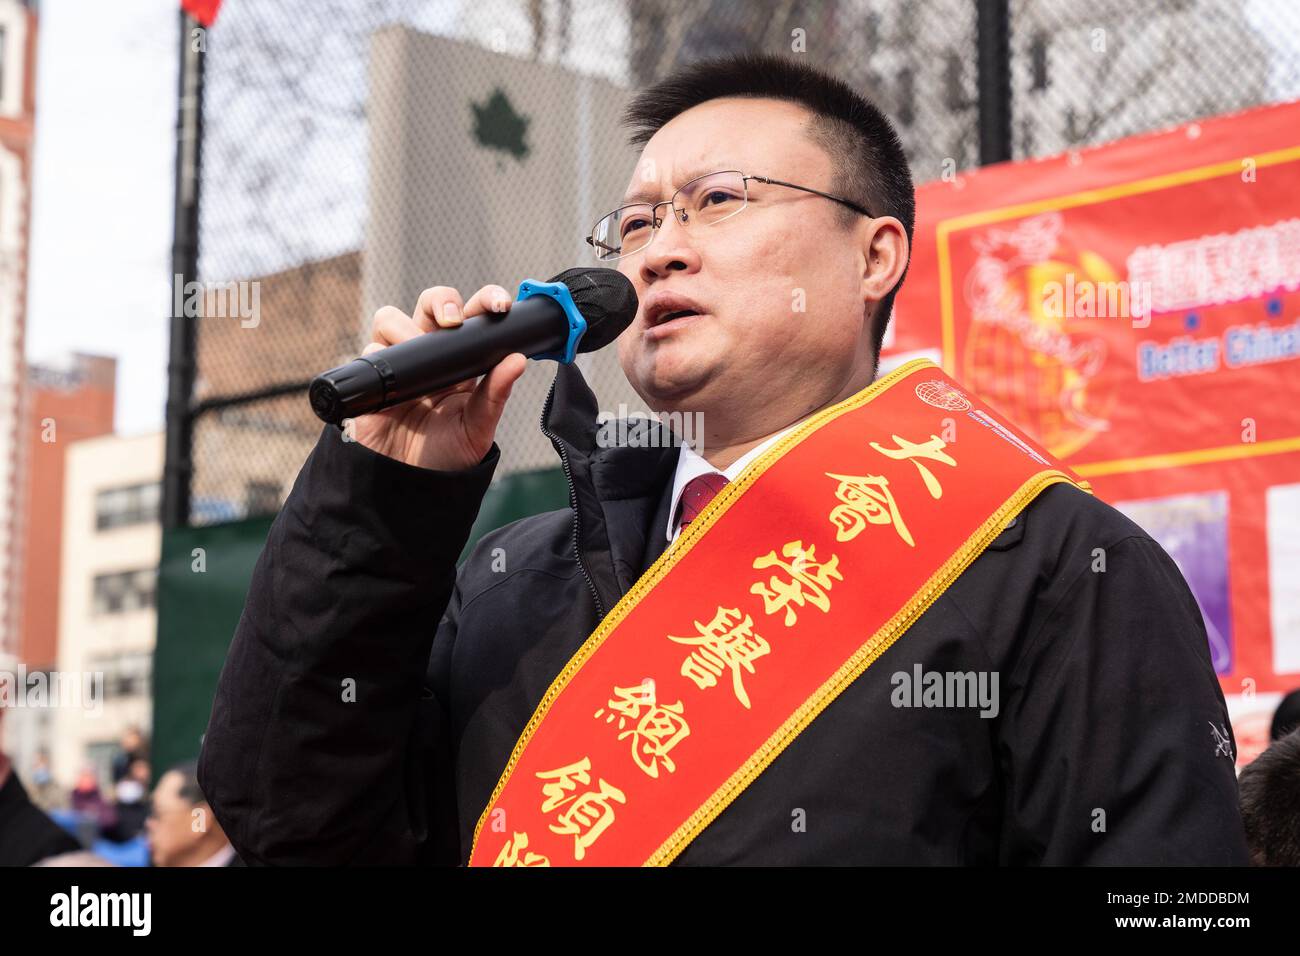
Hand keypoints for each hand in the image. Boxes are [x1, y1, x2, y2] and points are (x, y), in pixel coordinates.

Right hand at [348, 284, 526, 470]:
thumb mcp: (478, 428)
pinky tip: (396, 382)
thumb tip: (518, 360)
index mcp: (463, 359)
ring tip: (417, 353)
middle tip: (452, 322)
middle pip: (431, 303)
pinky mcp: (372, 377)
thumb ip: (495, 395)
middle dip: (441, 301)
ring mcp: (399, 362)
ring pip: (390, 318)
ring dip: (404, 327)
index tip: (500, 305)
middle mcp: (430, 354)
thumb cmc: (448, 455)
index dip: (485, 300)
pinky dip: (382, 357)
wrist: (410, 484)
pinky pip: (370, 351)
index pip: (474, 315)